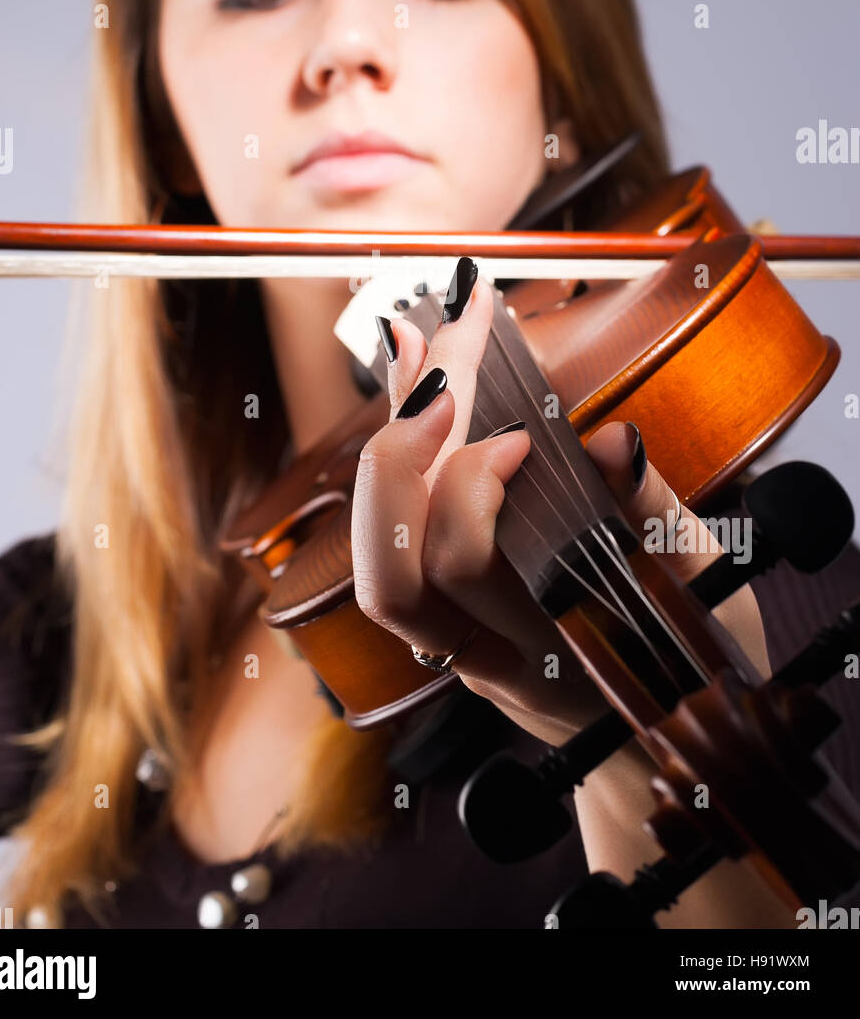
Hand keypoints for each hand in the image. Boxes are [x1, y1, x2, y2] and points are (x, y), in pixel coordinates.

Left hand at [351, 259, 769, 748]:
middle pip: (399, 569)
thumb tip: (613, 440)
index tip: (515, 427)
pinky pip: (400, 543)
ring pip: (381, 564)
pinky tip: (419, 389)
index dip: (471, 488)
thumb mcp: (703, 586)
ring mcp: (456, 644)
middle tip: (448, 353)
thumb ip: (653, 513)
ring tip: (416, 348)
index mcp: (553, 650)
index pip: (468, 567)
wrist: (653, 736)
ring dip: (390, 451)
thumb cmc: (689, 658)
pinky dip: (401, 460)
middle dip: (405, 455)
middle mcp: (488, 654)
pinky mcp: (443, 618)